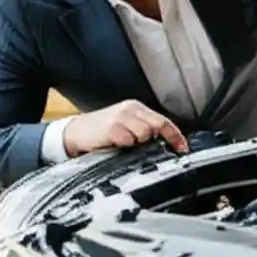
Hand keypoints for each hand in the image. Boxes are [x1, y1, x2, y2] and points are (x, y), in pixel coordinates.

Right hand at [62, 100, 187, 157]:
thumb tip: (166, 143)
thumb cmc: (102, 132)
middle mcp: (130, 109)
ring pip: (144, 134)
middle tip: (145, 147)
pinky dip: (125, 146)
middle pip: (157, 126)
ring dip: (138, 144)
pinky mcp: (112, 128)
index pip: (163, 121)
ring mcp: (121, 117)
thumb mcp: (125, 125)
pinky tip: (115, 144)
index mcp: (136, 108)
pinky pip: (128, 141)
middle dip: (155, 140)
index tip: (182, 149)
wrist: (74, 133)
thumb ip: (144, 129)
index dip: (175, 136)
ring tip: (124, 144)